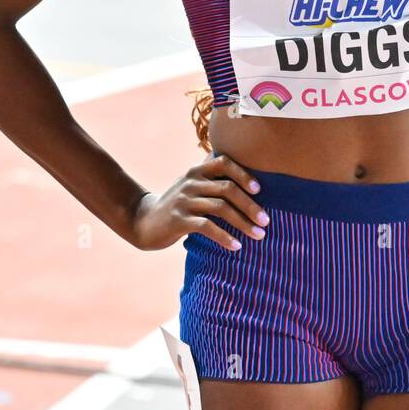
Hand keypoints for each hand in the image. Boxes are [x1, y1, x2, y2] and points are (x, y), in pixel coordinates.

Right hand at [131, 152, 269, 251]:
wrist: (143, 221)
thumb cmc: (177, 205)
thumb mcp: (192, 187)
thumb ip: (212, 182)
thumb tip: (250, 187)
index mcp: (196, 171)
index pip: (224, 163)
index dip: (244, 174)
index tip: (259, 190)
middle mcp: (191, 183)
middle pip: (228, 189)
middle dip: (250, 205)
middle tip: (266, 221)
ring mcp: (184, 201)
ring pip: (221, 208)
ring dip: (243, 223)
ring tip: (259, 235)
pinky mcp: (179, 220)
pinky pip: (207, 227)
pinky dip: (225, 237)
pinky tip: (236, 246)